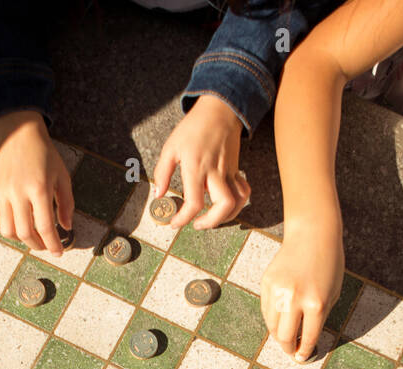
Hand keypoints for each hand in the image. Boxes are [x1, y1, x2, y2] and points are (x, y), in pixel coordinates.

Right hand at [0, 111, 74, 254]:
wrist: (19, 133)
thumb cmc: (44, 154)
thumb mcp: (62, 176)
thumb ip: (66, 203)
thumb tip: (66, 227)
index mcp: (38, 188)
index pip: (45, 226)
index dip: (53, 244)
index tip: (59, 252)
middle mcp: (17, 192)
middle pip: (25, 233)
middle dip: (38, 245)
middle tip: (47, 246)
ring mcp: (2, 193)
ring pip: (8, 231)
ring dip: (22, 240)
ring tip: (33, 237)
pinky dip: (6, 230)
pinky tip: (17, 227)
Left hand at [152, 94, 250, 229]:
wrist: (220, 110)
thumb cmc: (194, 127)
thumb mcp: (171, 147)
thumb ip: (162, 172)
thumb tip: (159, 195)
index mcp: (196, 167)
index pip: (194, 202)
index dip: (183, 218)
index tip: (175, 222)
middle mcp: (215, 172)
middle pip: (223, 206)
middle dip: (211, 223)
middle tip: (197, 225)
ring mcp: (229, 172)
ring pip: (238, 201)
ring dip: (226, 217)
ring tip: (212, 219)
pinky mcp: (237, 170)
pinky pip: (243, 191)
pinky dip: (238, 203)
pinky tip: (225, 206)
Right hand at [260, 216, 343, 360]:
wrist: (312, 235)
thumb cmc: (328, 264)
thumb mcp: (333, 294)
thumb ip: (318, 318)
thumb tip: (305, 340)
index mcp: (316, 304)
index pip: (308, 338)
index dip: (304, 352)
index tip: (302, 358)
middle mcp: (295, 299)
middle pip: (285, 337)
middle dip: (289, 349)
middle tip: (292, 352)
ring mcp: (278, 291)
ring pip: (272, 326)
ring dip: (278, 336)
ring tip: (286, 337)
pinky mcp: (267, 283)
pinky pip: (266, 310)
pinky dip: (272, 319)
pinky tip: (280, 320)